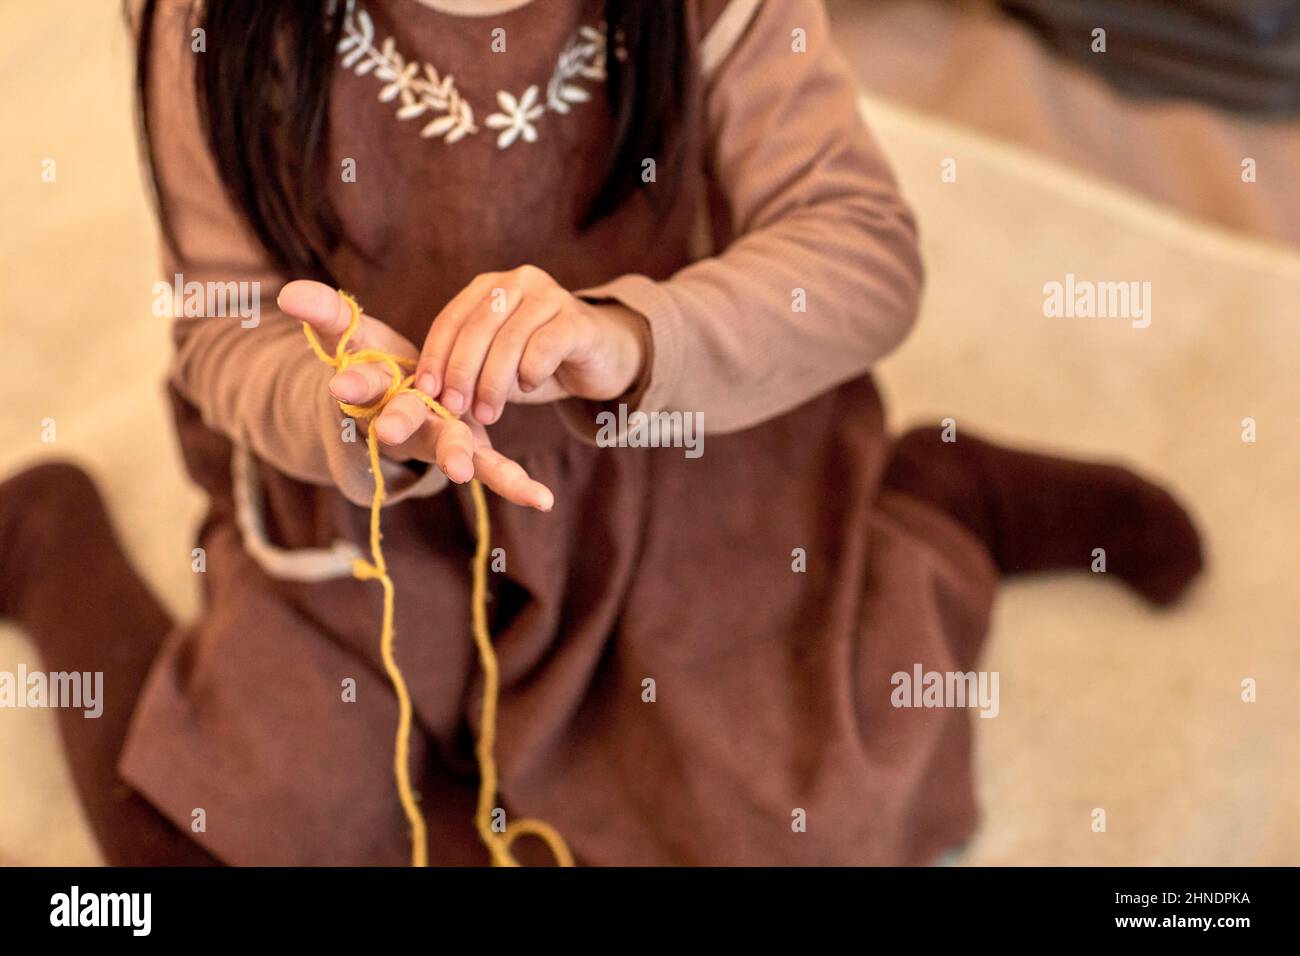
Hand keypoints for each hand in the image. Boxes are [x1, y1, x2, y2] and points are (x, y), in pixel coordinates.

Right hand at [278, 280, 553, 510]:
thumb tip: (289, 291)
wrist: (396, 407)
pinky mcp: (471, 449)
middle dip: (396, 425)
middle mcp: (406, 423)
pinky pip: (495, 469)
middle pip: (402, 424)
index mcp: (377, 394)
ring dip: (456, 458)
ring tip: (461, 470)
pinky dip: (517, 484)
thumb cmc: (371, 368)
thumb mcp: (351, 338)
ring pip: (449, 449)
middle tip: (386, 432)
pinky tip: (543, 499)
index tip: (341, 386)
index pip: (362, 386)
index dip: (353, 384)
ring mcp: (439, 438)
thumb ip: (328, 316)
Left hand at [404, 264, 647, 427]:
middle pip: (478, 326)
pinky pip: (546, 345)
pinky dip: (530, 370)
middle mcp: (518, 282)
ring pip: (510, 338)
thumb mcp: (498, 364)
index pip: (452, 318)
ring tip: (488, 413)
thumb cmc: (542, 362)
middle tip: (456, 407)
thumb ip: (469, 369)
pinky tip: (527, 387)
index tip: (426, 391)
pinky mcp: (579, 319)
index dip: (436, 356)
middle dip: (462, 371)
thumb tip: (432, 395)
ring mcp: (551, 296)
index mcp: (490, 288)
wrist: (602, 357)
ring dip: (493, 381)